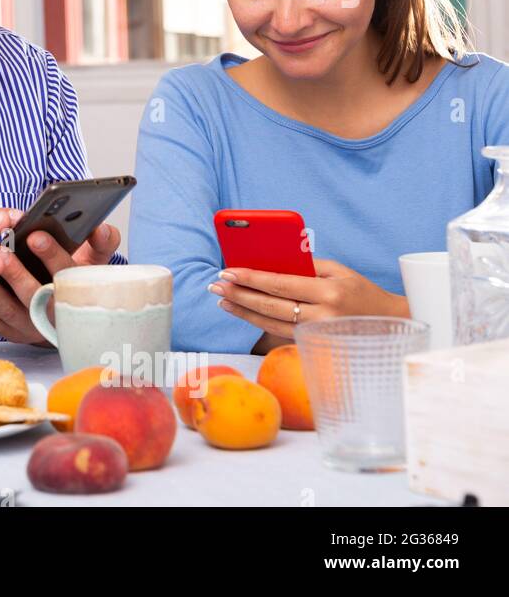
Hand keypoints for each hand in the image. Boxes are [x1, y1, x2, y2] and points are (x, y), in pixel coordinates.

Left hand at [0, 223, 121, 343]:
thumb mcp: (95, 263)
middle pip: (31, 295)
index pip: (65, 275)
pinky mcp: (4, 330)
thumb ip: (102, 243)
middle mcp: (49, 314)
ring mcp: (25, 325)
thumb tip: (101, 227)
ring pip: (3, 307)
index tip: (35, 234)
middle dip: (14, 272)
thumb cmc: (75, 279)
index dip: (51, 255)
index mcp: (73, 294)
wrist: (62, 315)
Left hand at [209, 258, 407, 340]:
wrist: (391, 324)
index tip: (228, 271)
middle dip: (239, 294)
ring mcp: (318, 335)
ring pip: (270, 323)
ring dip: (242, 310)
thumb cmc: (361, 292)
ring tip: (222, 299)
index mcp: (330, 293)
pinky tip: (242, 312)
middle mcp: (323, 316)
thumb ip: (306, 266)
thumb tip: (268, 262)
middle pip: (270, 306)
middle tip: (216, 285)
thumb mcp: (339, 272)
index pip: (280, 285)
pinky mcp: (314, 345)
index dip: (251, 278)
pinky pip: (279, 332)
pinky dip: (257, 321)